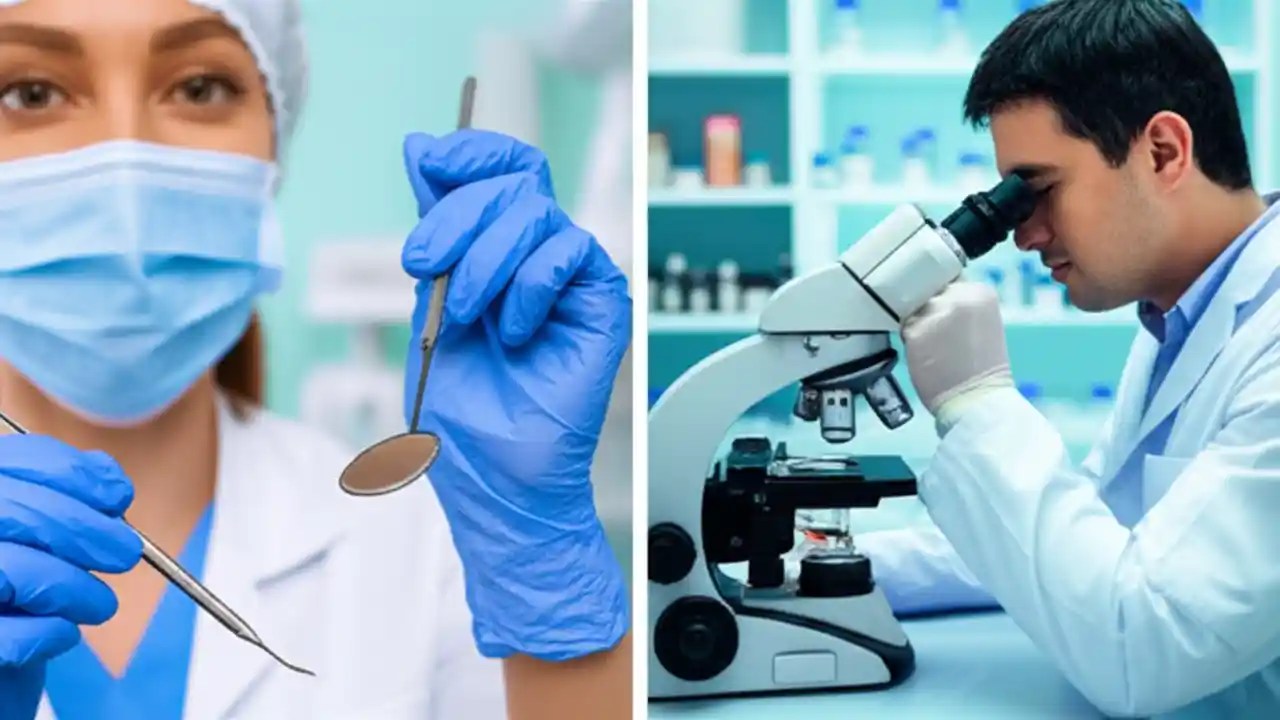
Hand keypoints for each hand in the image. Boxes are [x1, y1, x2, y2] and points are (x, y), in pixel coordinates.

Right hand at [0, 435, 141, 719]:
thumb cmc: (14, 602)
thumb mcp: (43, 540)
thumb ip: (67, 500)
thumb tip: (110, 480)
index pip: (13, 459)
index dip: (71, 473)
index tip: (119, 496)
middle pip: (9, 509)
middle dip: (80, 529)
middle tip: (125, 554)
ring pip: (8, 568)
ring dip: (72, 586)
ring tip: (100, 604)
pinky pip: (3, 635)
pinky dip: (46, 633)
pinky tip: (64, 634)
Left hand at [400, 129, 630, 661]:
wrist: (495, 478)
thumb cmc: (464, 413)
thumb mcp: (430, 306)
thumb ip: (436, 233)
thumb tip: (421, 149)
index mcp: (495, 254)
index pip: (497, 170)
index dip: (467, 152)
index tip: (428, 161)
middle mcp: (536, 258)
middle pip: (512, 180)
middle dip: (457, 215)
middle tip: (424, 264)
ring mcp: (571, 278)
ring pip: (535, 212)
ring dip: (485, 261)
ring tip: (471, 317)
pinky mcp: (603, 301)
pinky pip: (569, 251)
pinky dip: (529, 288)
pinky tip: (518, 332)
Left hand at [901, 281, 1014, 428]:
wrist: (976, 400)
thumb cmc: (981, 367)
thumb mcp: (982, 321)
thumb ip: (962, 303)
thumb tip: (934, 295)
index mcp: (981, 292)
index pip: (947, 278)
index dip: (941, 296)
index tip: (944, 311)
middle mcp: (958, 296)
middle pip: (928, 290)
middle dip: (927, 308)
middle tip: (938, 334)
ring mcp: (935, 313)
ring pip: (913, 307)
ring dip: (917, 323)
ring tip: (934, 346)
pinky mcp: (915, 331)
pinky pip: (905, 327)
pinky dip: (910, 339)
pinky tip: (925, 354)